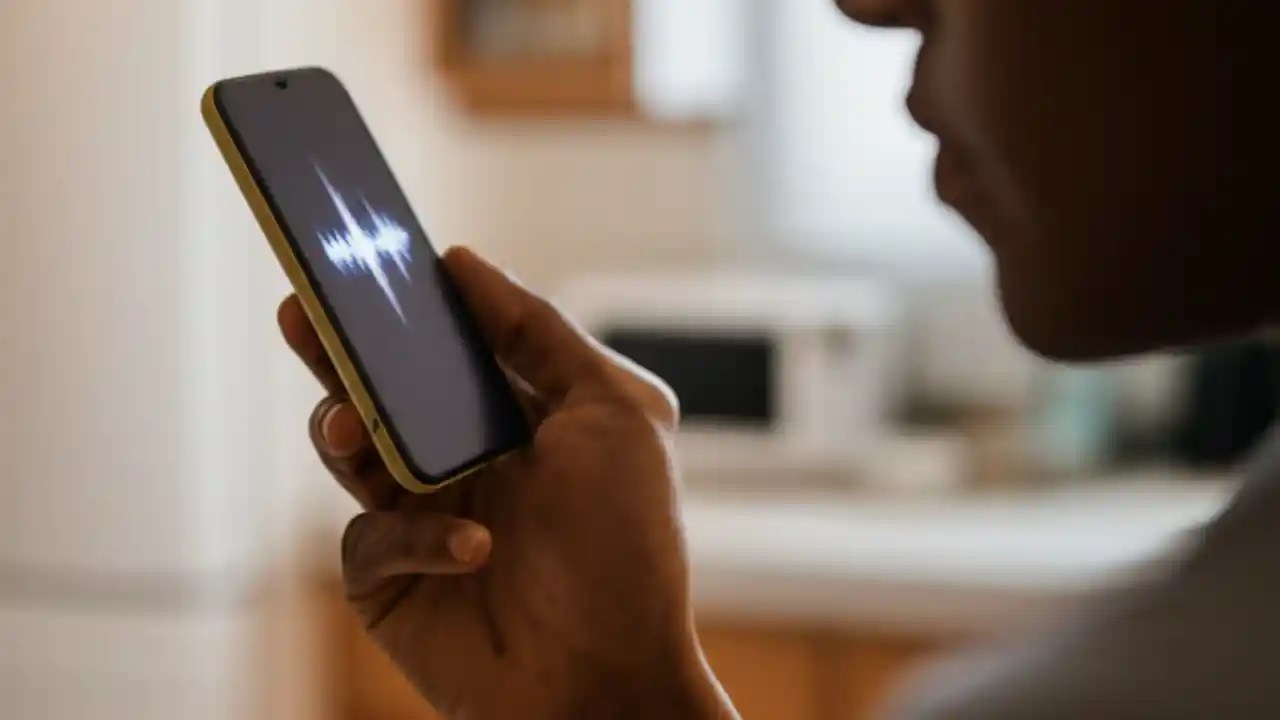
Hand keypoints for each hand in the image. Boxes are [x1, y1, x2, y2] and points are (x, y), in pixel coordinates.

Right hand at [278, 247, 736, 718]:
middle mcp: (466, 461)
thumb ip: (541, 332)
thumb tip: (464, 263)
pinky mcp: (391, 582)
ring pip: (350, 452)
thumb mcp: (613, 412)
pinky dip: (415, 537)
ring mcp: (424, 518)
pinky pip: (369, 539)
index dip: (409, 304)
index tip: (367, 258)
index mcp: (518, 416)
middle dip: (340, 350)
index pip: (449, 345)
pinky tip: (471, 548)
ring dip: (345, 430)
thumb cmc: (626, 545)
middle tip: (304, 310)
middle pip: (383, 389)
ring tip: (349, 423)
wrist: (608, 677)